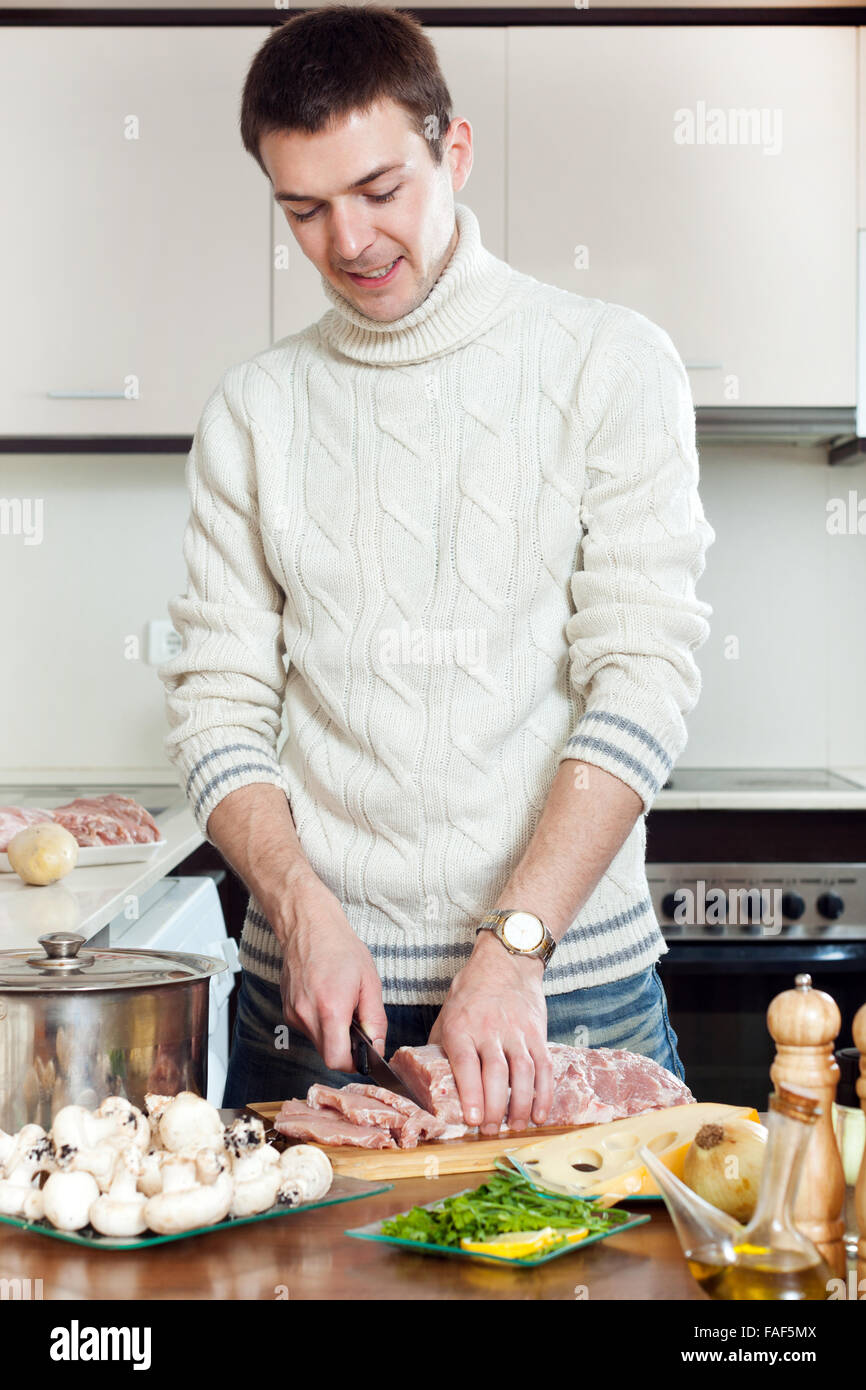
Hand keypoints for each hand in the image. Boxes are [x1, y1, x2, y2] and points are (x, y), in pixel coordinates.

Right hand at [276, 876, 386, 1072]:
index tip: (364, 1055)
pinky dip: (320, 1023)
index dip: (354, 1063)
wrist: (309, 927)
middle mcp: (307, 1015)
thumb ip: (375, 1021)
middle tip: (356, 1026)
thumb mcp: (369, 983)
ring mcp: (293, 1013)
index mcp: (331, 1009)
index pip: (337, 1060)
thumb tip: (378, 1048)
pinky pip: (308, 1028)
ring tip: (340, 1005)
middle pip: (327, 1055)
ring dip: (332, 1035)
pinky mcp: (287, 1010)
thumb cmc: (341, 949)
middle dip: (345, 1049)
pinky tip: (326, 999)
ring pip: (317, 1043)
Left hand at [428, 931, 552, 1133]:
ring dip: (520, 1106)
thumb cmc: (471, 993)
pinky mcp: (537, 1033)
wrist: (505, 963)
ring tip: (515, 1127)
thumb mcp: (446, 1016)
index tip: (471, 1119)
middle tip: (489, 1131)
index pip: (466, 1064)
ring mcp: (517, 1032)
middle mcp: (490, 1030)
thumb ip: (440, 1048)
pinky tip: (539, 1114)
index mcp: (462, 1028)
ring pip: (523, 1073)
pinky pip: (544, 1067)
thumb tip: (425, 1081)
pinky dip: (544, 1094)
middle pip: (496, 1074)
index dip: (470, 1094)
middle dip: (494, 1108)